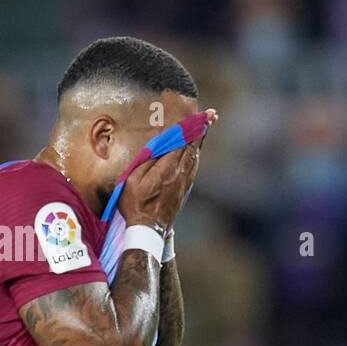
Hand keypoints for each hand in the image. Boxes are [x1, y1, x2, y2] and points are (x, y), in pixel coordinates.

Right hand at [120, 108, 215, 228]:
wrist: (148, 231)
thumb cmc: (135, 205)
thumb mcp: (133, 179)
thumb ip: (148, 159)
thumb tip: (160, 142)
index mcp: (167, 169)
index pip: (182, 142)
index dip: (191, 127)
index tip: (202, 114)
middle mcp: (180, 174)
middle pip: (193, 147)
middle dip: (201, 129)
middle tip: (212, 115)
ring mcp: (184, 183)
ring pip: (195, 157)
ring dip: (200, 141)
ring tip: (206, 127)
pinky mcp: (185, 190)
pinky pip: (193, 167)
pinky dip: (196, 154)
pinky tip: (196, 150)